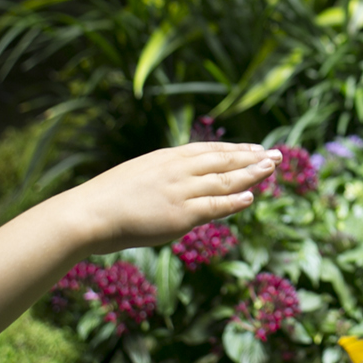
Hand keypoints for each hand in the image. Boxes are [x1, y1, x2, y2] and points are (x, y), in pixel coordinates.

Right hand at [50, 142, 280, 254]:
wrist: (86, 214)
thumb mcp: (136, 180)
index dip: (234, 149)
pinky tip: (251, 196)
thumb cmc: (104, 202)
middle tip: (275, 154)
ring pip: (224, 180)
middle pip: (222, 160)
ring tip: (272, 170)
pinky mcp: (180, 214)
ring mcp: (180, 191)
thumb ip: (160, 180)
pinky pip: (215, 206)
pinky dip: (234, 201)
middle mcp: (176, 170)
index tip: (254, 147)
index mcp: (165, 159)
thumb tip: (176, 186)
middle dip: (251, 157)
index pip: (208, 150)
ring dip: (251, 174)